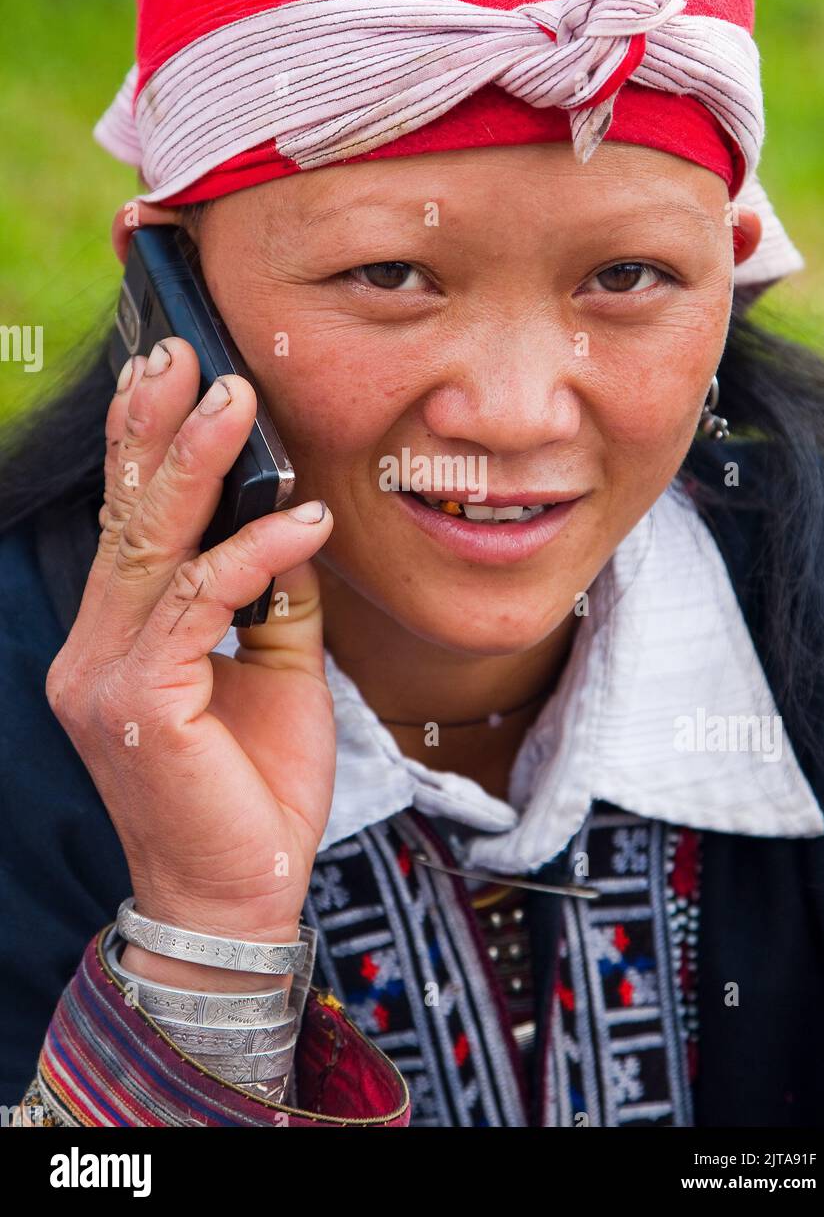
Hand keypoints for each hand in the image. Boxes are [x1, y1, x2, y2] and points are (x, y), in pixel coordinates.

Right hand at [45, 338, 335, 989]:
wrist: (242, 890)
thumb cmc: (255, 781)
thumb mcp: (274, 666)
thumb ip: (270, 593)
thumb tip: (291, 517)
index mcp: (122, 636)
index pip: (133, 523)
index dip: (147, 444)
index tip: (172, 372)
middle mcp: (97, 646)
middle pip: (129, 517)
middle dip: (158, 429)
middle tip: (191, 355)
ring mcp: (106, 674)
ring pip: (150, 544)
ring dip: (196, 464)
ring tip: (234, 401)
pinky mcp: (137, 702)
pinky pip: (199, 602)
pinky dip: (253, 554)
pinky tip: (303, 519)